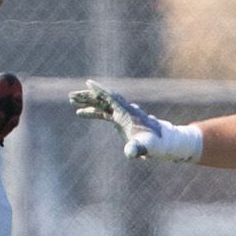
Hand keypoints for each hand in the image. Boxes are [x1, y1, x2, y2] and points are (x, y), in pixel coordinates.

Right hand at [69, 79, 202, 161]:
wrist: (164, 142)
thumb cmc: (156, 144)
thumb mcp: (147, 147)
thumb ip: (138, 149)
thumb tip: (131, 152)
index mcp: (129, 113)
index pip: (113, 98)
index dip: (101, 91)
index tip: (89, 83)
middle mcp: (124, 110)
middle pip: (104, 99)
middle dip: (88, 96)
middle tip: (72, 95)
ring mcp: (122, 115)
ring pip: (102, 104)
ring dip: (88, 102)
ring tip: (72, 100)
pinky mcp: (120, 121)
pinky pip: (103, 114)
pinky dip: (92, 112)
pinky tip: (80, 114)